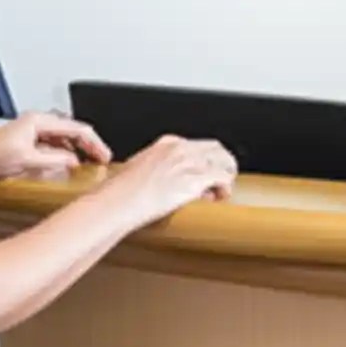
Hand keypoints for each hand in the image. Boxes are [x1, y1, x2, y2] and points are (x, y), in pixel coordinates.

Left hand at [0, 111, 111, 182]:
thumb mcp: (27, 160)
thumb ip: (54, 160)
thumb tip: (74, 161)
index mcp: (40, 121)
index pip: (77, 128)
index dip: (94, 143)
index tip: (105, 156)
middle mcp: (38, 123)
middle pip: (73, 132)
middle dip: (89, 145)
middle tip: (102, 160)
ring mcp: (34, 133)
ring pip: (65, 139)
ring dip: (78, 150)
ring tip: (90, 163)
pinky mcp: (29, 143)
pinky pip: (55, 146)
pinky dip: (66, 154)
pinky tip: (69, 165)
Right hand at [105, 134, 236, 225]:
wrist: (118, 202)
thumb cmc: (121, 193)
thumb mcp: (138, 173)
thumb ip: (156, 173)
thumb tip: (167, 187)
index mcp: (166, 144)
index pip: (196, 145)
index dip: (205, 160)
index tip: (204, 172)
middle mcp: (180, 149)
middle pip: (216, 148)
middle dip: (222, 163)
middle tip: (221, 181)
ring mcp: (189, 162)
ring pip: (224, 160)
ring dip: (227, 175)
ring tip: (223, 190)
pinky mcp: (195, 179)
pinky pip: (223, 178)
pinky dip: (225, 187)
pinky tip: (220, 197)